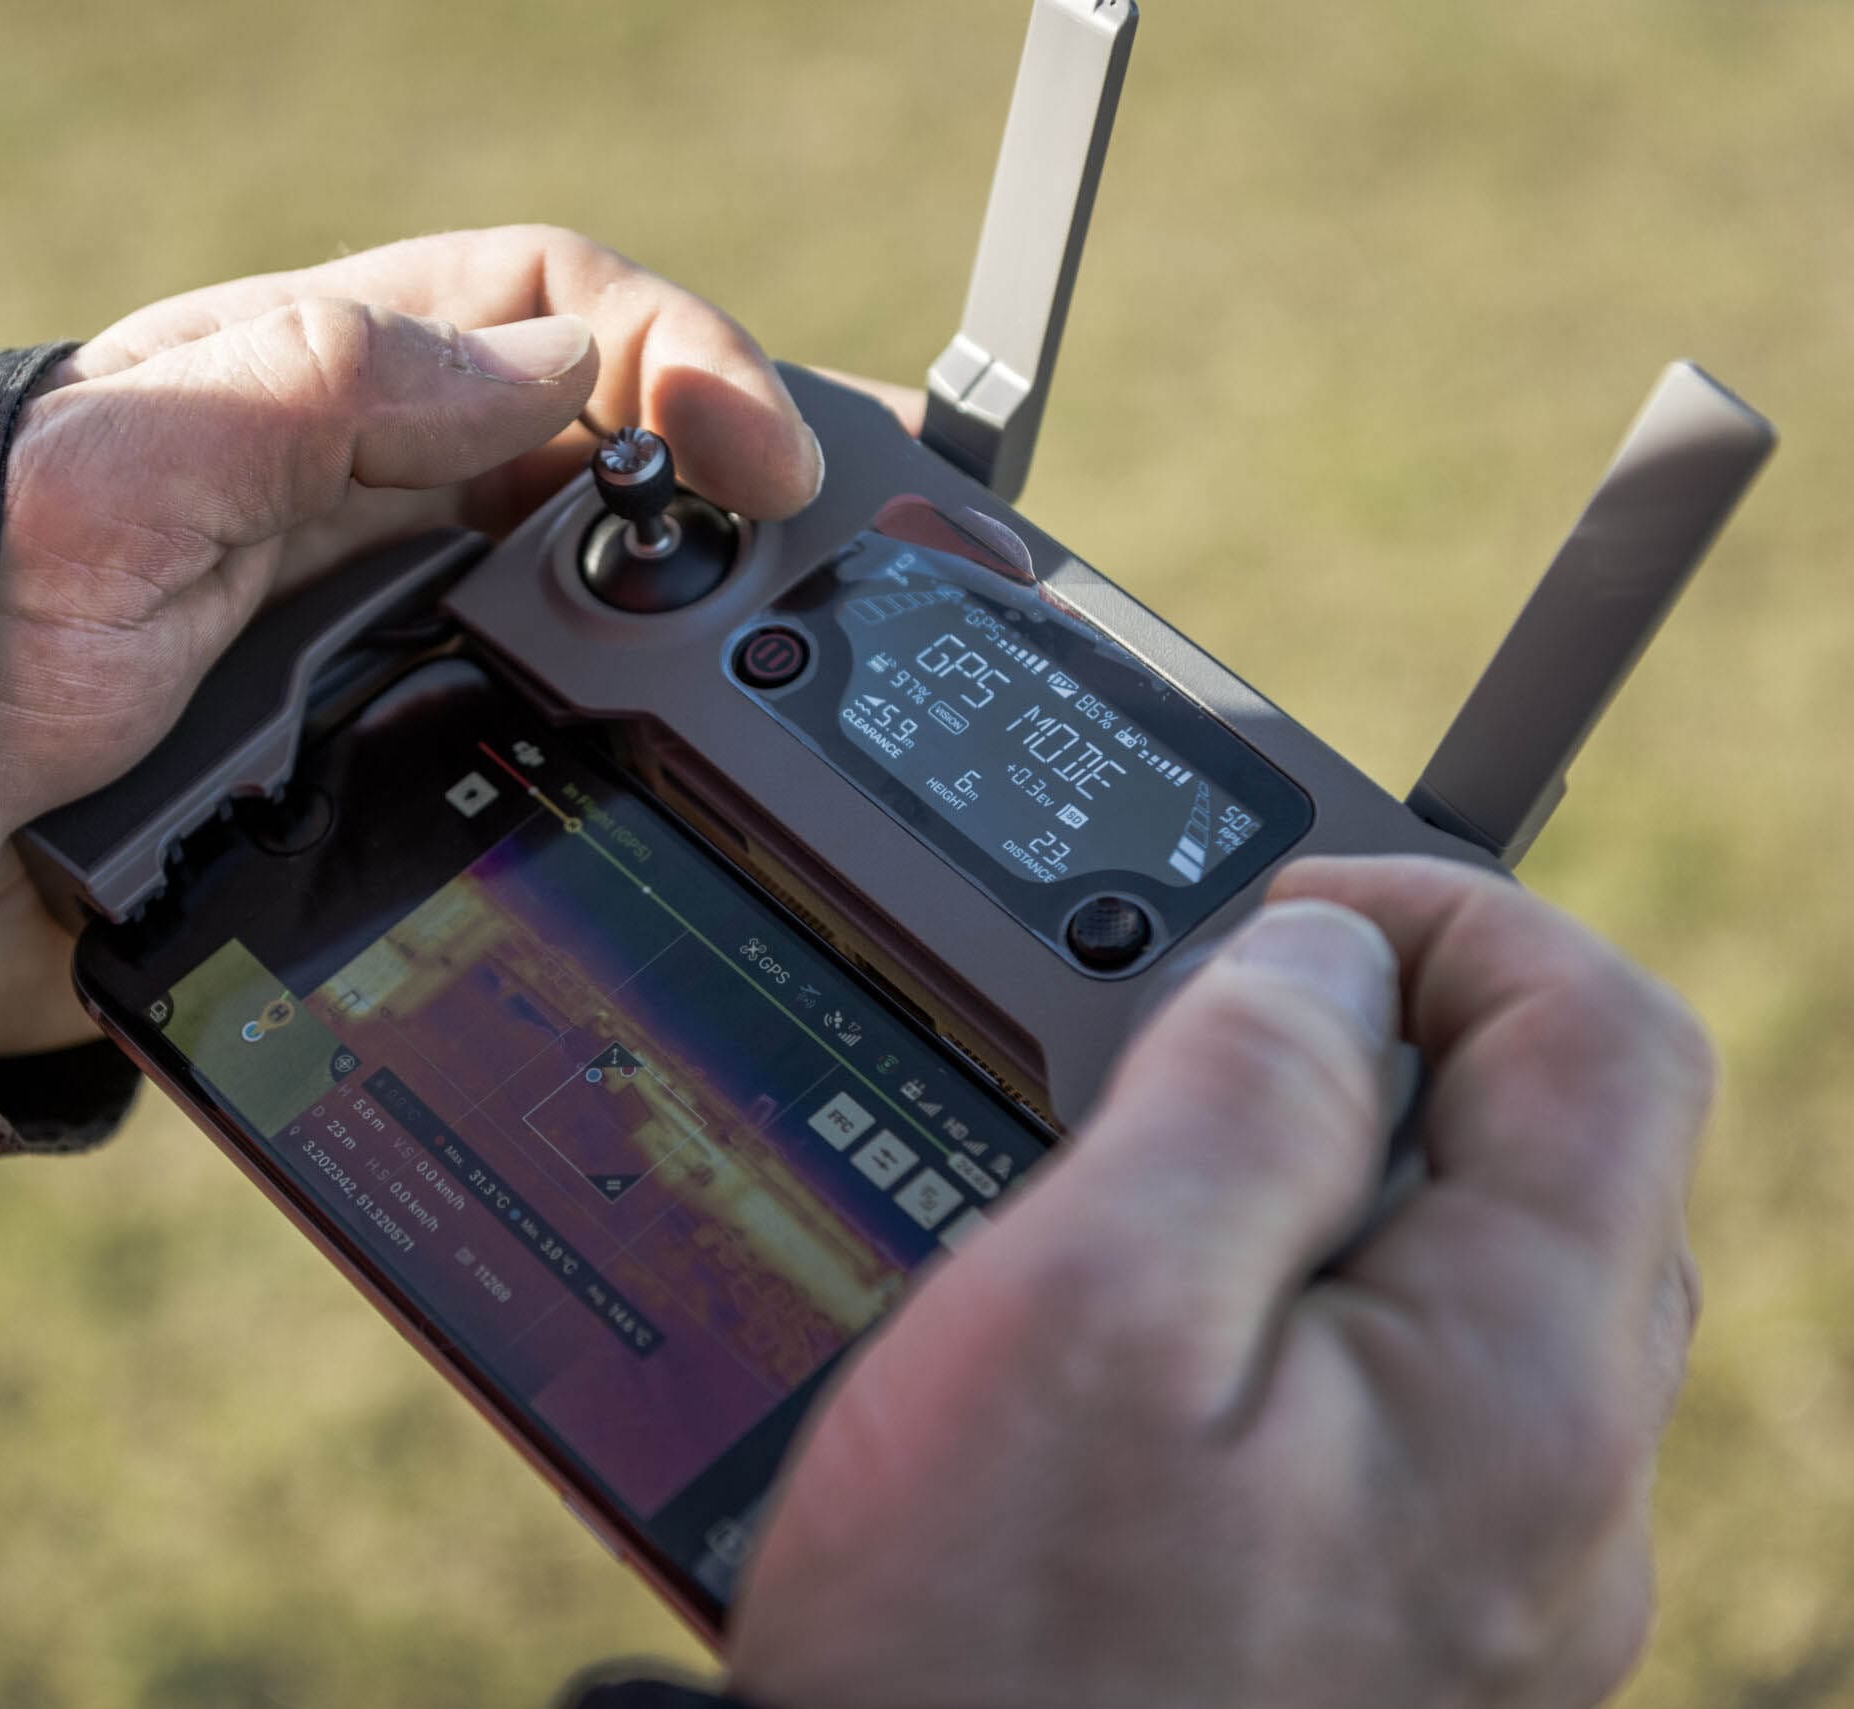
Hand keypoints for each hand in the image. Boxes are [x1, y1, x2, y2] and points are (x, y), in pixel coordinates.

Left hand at [0, 227, 822, 1054]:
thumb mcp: (122, 473)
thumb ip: (321, 387)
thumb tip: (560, 374)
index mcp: (321, 385)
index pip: (552, 309)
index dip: (673, 356)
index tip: (750, 457)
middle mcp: (374, 493)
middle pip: (611, 439)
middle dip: (748, 463)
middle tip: (875, 526)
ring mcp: (389, 624)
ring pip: (600, 577)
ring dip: (712, 588)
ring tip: (834, 630)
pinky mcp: (386, 750)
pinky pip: (547, 709)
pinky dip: (638, 711)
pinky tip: (705, 744)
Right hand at [731, 856, 1710, 1708]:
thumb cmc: (986, 1648)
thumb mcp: (1086, 1308)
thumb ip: (1237, 1094)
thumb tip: (1323, 960)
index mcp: (1522, 1390)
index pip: (1601, 1035)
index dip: (1439, 918)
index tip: (1265, 923)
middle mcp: (1556, 1496)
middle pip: (1547, 1154)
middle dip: (1367, 1051)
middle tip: (1163, 1057)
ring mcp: (1490, 1581)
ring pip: (1461, 1279)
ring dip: (1313, 1184)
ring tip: (1128, 1200)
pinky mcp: (1403, 1631)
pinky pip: (1400, 1403)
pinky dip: (1289, 1315)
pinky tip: (1144, 1353)